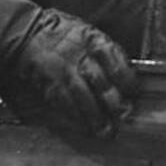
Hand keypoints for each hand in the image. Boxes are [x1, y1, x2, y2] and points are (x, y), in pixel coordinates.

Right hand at [8, 9, 137, 135]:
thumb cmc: (67, 34)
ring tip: (105, 131)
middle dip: (113, 101)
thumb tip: (128, 76)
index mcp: (95, 41)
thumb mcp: (91, 34)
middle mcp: (80, 56)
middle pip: (100, 81)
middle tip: (125, 116)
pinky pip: (64, 103)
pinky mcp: (50, 83)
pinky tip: (84, 128)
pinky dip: (75, 117)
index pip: (115, 61)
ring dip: (95, 116)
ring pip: (82, 96)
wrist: (30, 33)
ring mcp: (64, 71)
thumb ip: (109, 54)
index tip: (134, 93)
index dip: (126, 79)